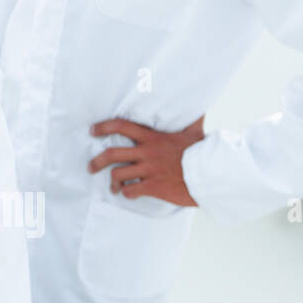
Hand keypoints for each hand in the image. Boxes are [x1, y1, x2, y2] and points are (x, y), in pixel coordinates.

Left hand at [88, 115, 204, 205]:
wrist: (211, 174)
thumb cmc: (202, 152)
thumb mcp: (194, 132)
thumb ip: (190, 120)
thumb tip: (199, 107)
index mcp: (152, 138)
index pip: (121, 126)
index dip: (104, 127)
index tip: (92, 130)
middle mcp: (147, 153)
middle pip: (112, 154)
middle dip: (97, 161)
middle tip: (90, 167)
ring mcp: (149, 170)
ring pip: (118, 174)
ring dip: (113, 182)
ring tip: (114, 186)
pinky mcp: (153, 186)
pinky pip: (130, 190)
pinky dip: (126, 193)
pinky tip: (129, 194)